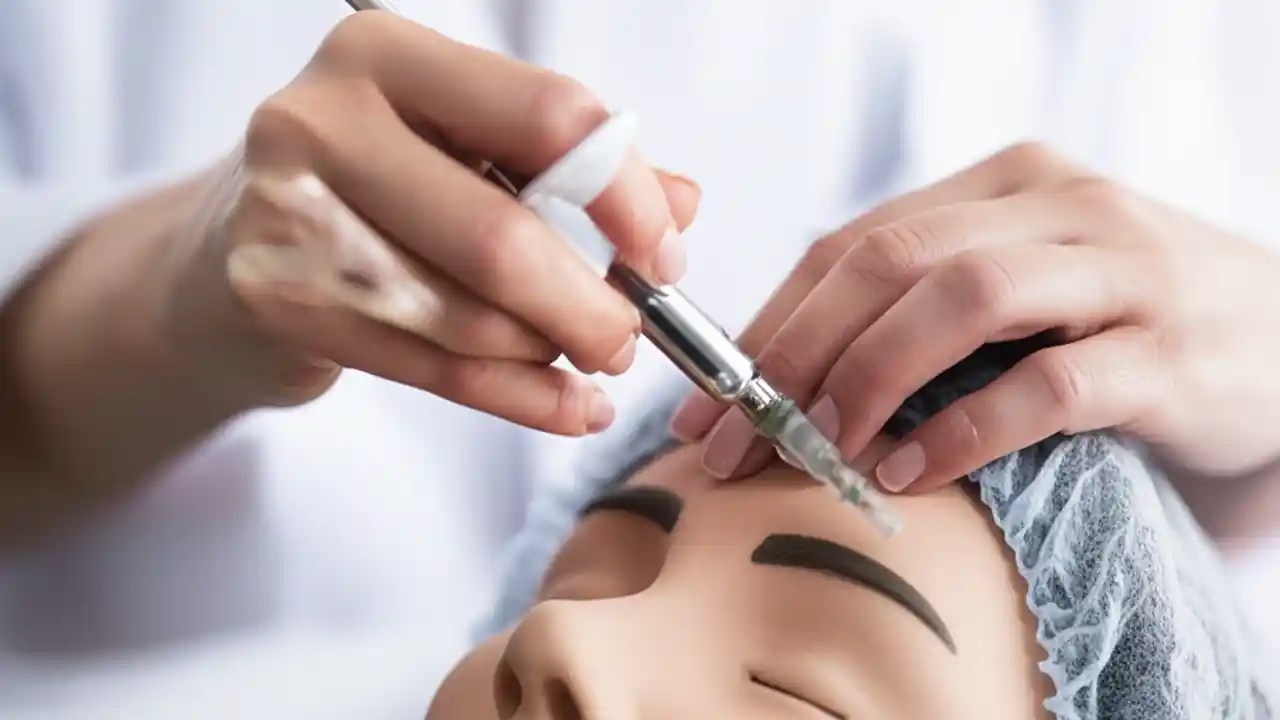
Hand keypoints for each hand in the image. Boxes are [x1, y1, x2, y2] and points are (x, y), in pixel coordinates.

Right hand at [156, 11, 698, 434]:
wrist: (222, 257)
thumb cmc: (368, 192)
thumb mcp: (463, 152)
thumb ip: (570, 170)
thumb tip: (680, 207)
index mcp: (387, 56)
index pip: (547, 116)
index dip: (625, 197)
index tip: (660, 255)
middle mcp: (322, 120)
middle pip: (504, 233)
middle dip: (593, 305)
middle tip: (629, 337)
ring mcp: (286, 214)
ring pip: (469, 315)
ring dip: (550, 354)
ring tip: (585, 362)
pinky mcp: (276, 302)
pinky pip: (432, 369)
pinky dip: (517, 399)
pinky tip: (563, 407)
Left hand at [669, 142, 1279, 493]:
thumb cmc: (1125, 324)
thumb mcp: (1024, 288)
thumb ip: (925, 304)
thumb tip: (785, 371)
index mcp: (1005, 184)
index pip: (853, 242)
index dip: (768, 323)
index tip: (705, 404)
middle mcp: (1059, 207)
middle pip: (890, 260)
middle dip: (794, 355)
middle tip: (733, 443)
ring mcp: (1122, 272)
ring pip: (965, 298)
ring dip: (869, 378)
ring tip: (815, 452)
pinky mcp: (1171, 352)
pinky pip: (1050, 383)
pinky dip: (966, 428)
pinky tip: (910, 471)